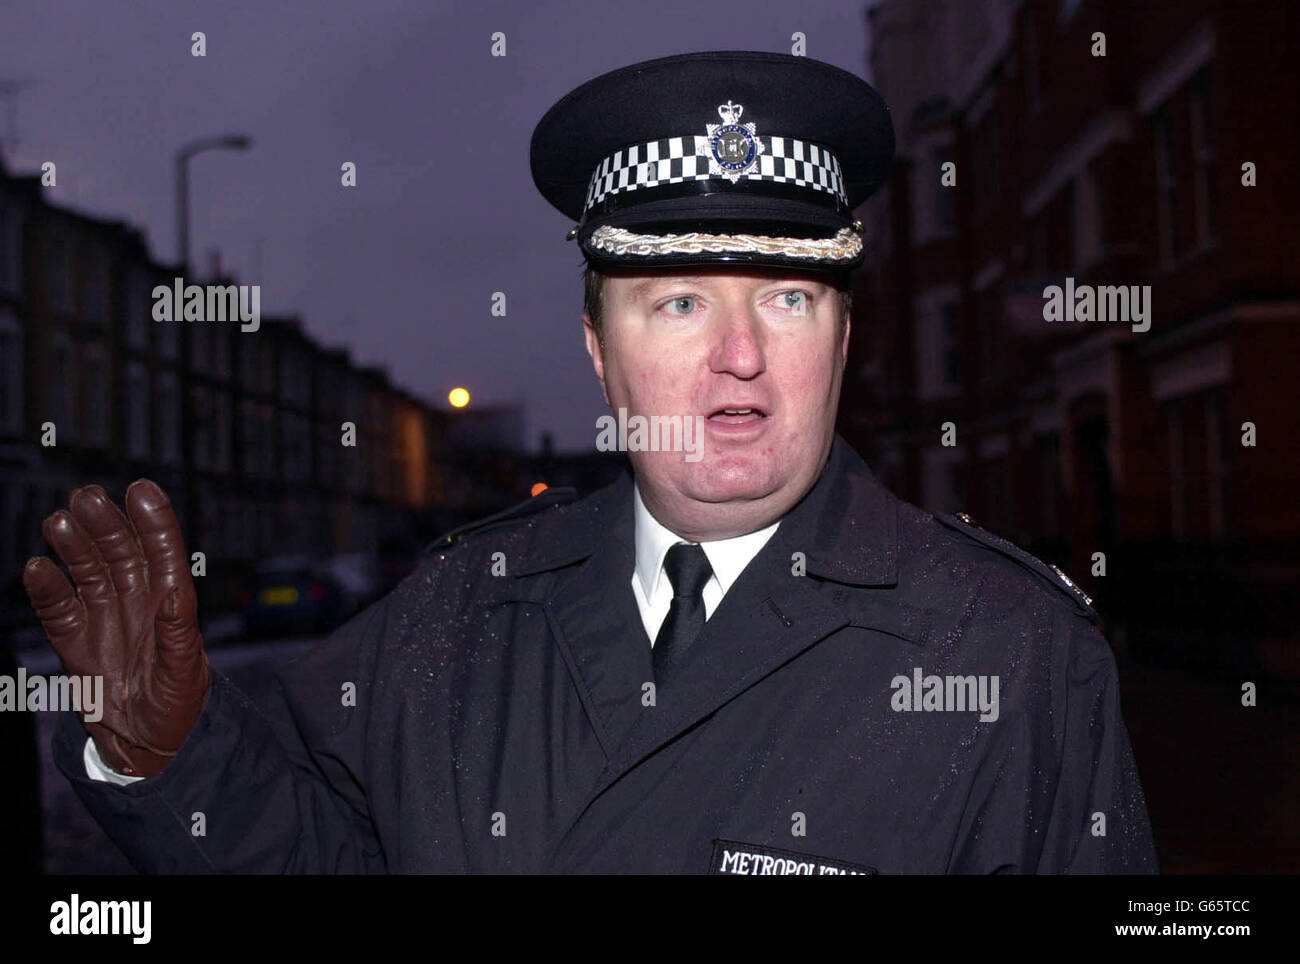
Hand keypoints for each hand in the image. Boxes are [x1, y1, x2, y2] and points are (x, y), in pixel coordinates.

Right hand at [22, 479, 209, 777]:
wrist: (147, 744)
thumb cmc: (178, 705)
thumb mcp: (185, 672)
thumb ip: (179, 633)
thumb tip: (179, 594)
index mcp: (170, 604)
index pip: (163, 554)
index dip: (153, 522)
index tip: (141, 489)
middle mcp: (136, 602)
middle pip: (120, 553)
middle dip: (105, 524)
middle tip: (87, 498)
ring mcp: (103, 618)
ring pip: (87, 571)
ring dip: (74, 546)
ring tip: (60, 523)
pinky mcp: (74, 641)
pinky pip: (58, 608)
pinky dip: (47, 589)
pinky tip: (36, 569)